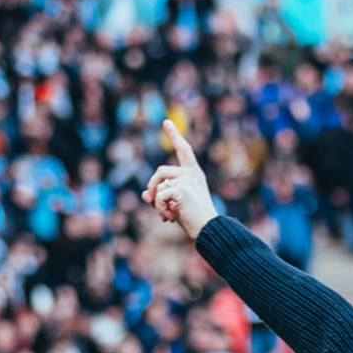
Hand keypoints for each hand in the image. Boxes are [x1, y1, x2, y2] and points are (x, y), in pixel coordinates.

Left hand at [142, 118, 216, 236]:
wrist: (208, 230)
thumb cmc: (194, 220)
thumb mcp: (175, 205)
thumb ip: (160, 197)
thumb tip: (145, 194)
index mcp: (194, 174)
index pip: (184, 150)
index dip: (174, 136)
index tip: (166, 122)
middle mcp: (192, 174)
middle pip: (161, 171)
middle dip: (153, 187)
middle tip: (155, 203)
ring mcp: (188, 180)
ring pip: (159, 185)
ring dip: (157, 202)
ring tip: (166, 215)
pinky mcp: (183, 189)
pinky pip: (160, 196)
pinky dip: (160, 208)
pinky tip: (170, 218)